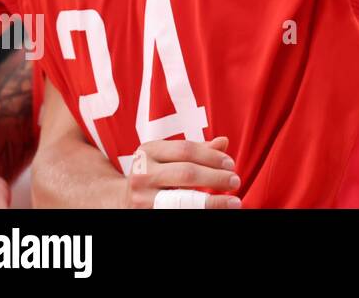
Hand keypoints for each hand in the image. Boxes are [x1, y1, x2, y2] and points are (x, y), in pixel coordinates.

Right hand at [122, 136, 241, 208]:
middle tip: (236, 182)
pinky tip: (216, 210)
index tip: (231, 164)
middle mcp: (141, 173)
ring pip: (182, 200)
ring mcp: (141, 198)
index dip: (212, 156)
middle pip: (186, 173)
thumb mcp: (169, 157)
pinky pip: (178, 213)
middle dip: (216, 178)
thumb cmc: (156, 173)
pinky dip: (199, 212)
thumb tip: (224, 142)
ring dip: (213, 201)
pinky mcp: (145, 215)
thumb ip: (197, 150)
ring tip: (234, 202)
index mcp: (148, 151)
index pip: (186, 150)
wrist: (122, 200)